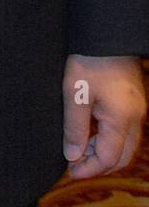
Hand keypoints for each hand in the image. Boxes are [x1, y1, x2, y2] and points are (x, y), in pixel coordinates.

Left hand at [62, 54, 145, 178]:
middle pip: (122, 156)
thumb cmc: (89, 61)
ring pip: (125, 145)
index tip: (70, 172)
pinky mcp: (133, 103)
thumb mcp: (74, 94)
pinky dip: (108, 138)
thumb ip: (74, 128)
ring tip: (77, 148)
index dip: (90, 169)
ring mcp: (137, 110)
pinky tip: (89, 133)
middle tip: (73, 164)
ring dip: (103, 152)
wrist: (106, 34)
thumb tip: (72, 156)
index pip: (109, 157)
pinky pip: (125, 131)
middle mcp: (135, 118)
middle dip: (98, 164)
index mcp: (121, 118)